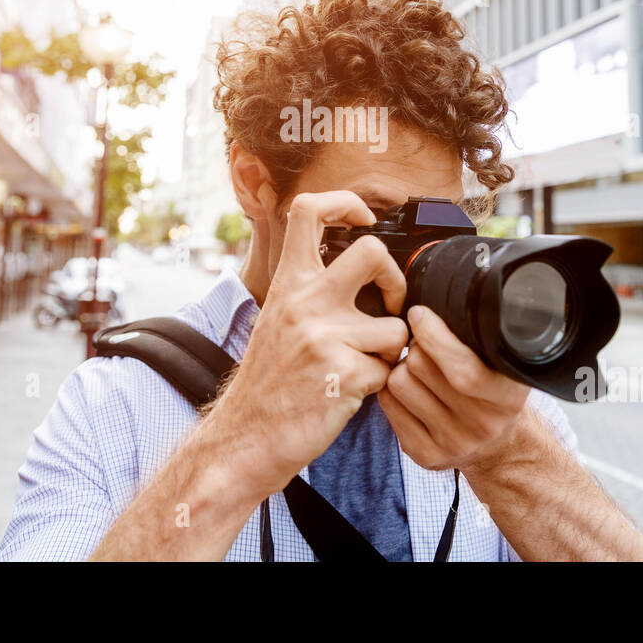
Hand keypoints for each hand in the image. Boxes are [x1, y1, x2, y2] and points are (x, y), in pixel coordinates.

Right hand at [205, 191, 409, 498]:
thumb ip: (309, 289)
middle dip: (396, 279)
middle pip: (372, 253)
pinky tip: (355, 391)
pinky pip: (390, 370)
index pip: (308, 210)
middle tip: (390, 306)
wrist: (245, 439)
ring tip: (366, 364)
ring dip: (392, 350)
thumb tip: (356, 264)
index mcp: (288, 283)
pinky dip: (382, 384)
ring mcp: (324, 337)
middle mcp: (305, 301)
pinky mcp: (344, 374)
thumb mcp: (277, 318)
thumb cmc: (268, 383)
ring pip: (397, 326)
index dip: (345, 203)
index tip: (365, 220)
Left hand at [379, 304, 530, 471]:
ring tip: (419, 370)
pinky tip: (411, 390)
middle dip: (416, 346)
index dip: (434, 336)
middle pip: (420, 367)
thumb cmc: (494, 392)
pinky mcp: (426, 455)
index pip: (463, 369)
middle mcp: (483, 425)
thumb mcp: (503, 365)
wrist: (498, 446)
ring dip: (402, 368)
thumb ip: (480, 339)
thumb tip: (433, 308)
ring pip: (398, 383)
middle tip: (424, 345)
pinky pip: (388, 405)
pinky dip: (392, 390)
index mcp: (507, 398)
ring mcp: (453, 443)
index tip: (420, 314)